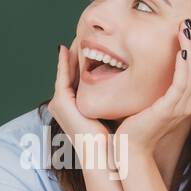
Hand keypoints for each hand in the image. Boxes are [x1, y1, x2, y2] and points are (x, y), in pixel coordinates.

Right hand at [49, 42, 108, 163]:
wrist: (106, 156)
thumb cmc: (114, 139)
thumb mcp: (113, 113)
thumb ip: (114, 99)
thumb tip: (131, 87)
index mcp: (71, 108)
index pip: (75, 78)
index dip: (83, 61)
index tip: (94, 46)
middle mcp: (61, 105)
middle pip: (68, 71)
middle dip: (76, 54)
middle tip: (85, 35)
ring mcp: (59, 103)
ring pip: (65, 70)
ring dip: (71, 53)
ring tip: (80, 36)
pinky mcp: (61, 101)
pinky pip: (63, 74)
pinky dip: (66, 60)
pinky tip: (72, 46)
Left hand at [116, 19, 190, 153]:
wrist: (129, 148)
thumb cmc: (137, 124)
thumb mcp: (155, 101)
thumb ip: (163, 86)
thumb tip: (161, 67)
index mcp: (189, 101)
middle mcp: (190, 104)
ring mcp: (182, 107)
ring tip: (185, 29)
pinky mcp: (169, 109)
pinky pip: (182, 83)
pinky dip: (184, 64)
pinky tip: (180, 50)